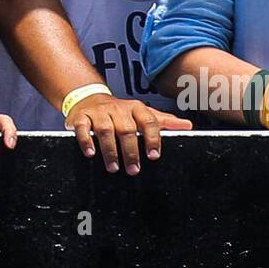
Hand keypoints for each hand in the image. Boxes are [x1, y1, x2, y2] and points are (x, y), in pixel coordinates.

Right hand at [65, 93, 192, 174]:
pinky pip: (83, 128)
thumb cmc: (119, 111)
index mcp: (135, 108)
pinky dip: (86, 141)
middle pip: (127, 129)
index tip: (154, 156)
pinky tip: (90, 153)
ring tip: (114, 167)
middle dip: (131, 151)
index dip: (152, 138)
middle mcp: (118, 109)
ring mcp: (99, 112)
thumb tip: (187, 126)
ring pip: (105, 130)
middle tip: (134, 170)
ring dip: (110, 150)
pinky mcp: (81, 117)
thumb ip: (163, 121)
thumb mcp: (141, 113)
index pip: (148, 121)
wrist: (89, 98)